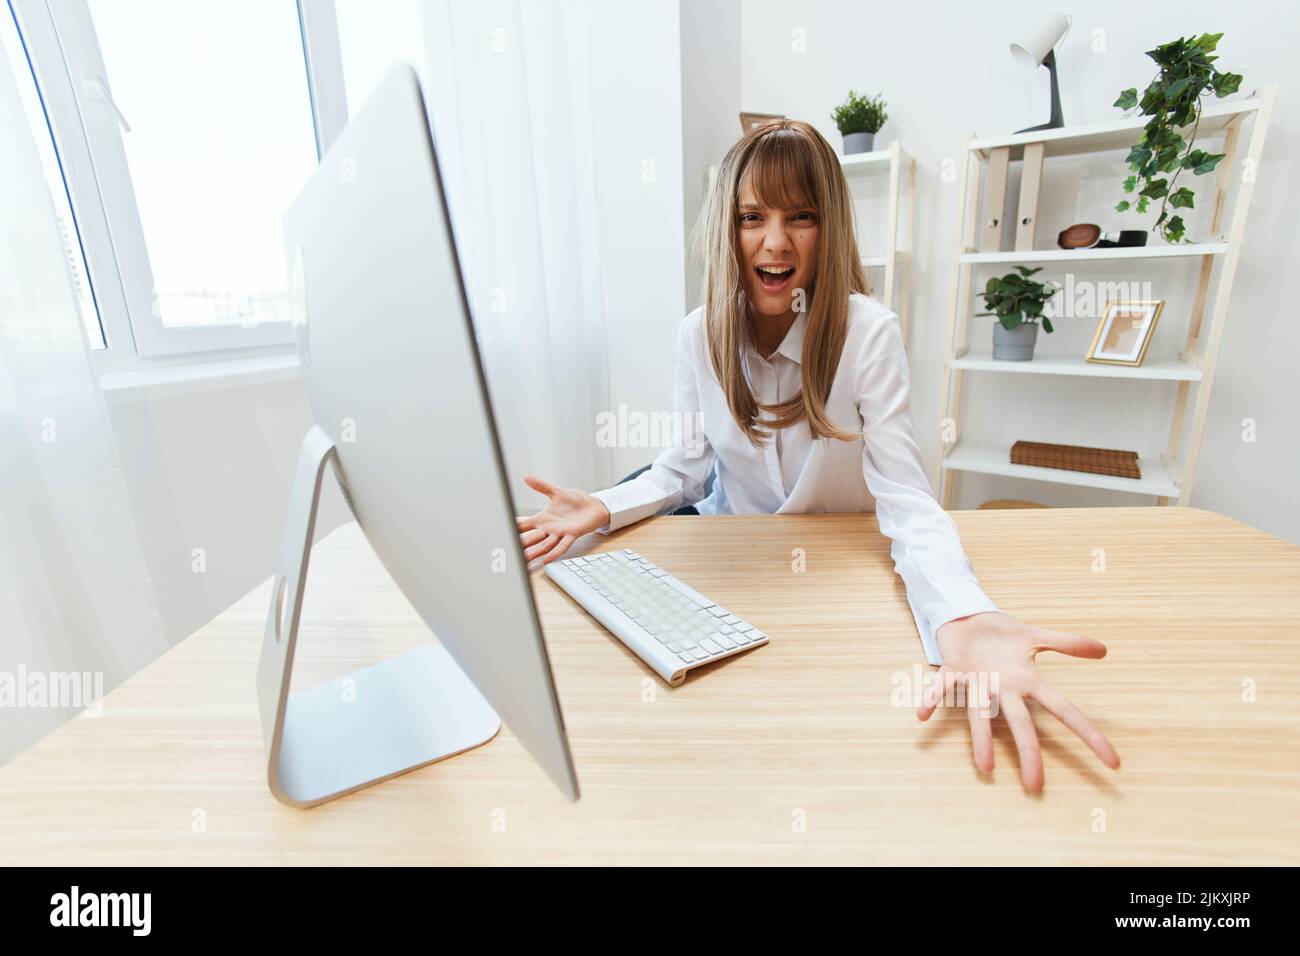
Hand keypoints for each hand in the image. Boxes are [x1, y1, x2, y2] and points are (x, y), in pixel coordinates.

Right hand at [516, 474, 610, 564]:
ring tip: (523, 560)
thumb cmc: (576, 502)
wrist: (594, 506)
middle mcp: (549, 529)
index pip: (523, 525)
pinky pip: (562, 546)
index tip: (500, 532)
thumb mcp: (556, 492)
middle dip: (519, 545)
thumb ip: (541, 486)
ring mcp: (560, 533)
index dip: (512, 528)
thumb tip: (526, 477)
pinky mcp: (572, 534)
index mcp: (543, 519)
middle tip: (508, 552)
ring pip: (543, 545)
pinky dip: (555, 552)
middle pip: (530, 538)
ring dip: (533, 552)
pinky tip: (547, 560)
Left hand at [917, 611, 1119, 791]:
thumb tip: (1104, 649)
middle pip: (1022, 724)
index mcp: (1028, 682)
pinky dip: (932, 698)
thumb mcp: (1036, 636)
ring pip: (981, 713)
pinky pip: (942, 686)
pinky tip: (922, 714)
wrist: (967, 618)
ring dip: (981, 738)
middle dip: (1028, 753)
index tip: (1112, 762)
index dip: (1088, 734)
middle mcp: (1004, 689)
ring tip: (985, 767)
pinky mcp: (953, 669)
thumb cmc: (1001, 635)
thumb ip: (1067, 644)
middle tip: (1035, 785)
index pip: (1065, 711)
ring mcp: (978, 682)